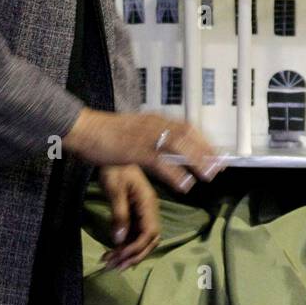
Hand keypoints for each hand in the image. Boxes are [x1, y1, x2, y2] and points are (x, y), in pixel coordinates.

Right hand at [64, 109, 222, 192]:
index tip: (218, 154)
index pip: (187, 128)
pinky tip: (185, 185)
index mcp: (155, 119)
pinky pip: (161, 163)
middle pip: (188, 136)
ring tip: (210, 176)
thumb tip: (168, 147)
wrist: (84, 129)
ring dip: (197, 161)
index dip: (204, 141)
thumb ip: (151, 136)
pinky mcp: (135, 150)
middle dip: (207, 152)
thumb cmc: (107, 133)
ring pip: (179, 148)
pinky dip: (175, 174)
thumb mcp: (135, 131)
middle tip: (221, 167)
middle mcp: (154, 124)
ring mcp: (146, 136)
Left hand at [98, 164, 160, 270]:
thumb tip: (119, 239)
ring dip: (129, 252)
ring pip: (143, 238)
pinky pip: (136, 232)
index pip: (150, 232)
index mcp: (149, 203)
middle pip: (150, 239)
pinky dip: (126, 244)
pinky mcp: (136, 211)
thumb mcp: (115, 189)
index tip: (119, 256)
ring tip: (110, 262)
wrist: (112, 152)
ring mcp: (144, 211)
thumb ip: (119, 214)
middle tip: (114, 266)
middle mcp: (150, 209)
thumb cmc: (115, 168)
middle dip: (134, 255)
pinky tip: (114, 251)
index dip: (137, 248)